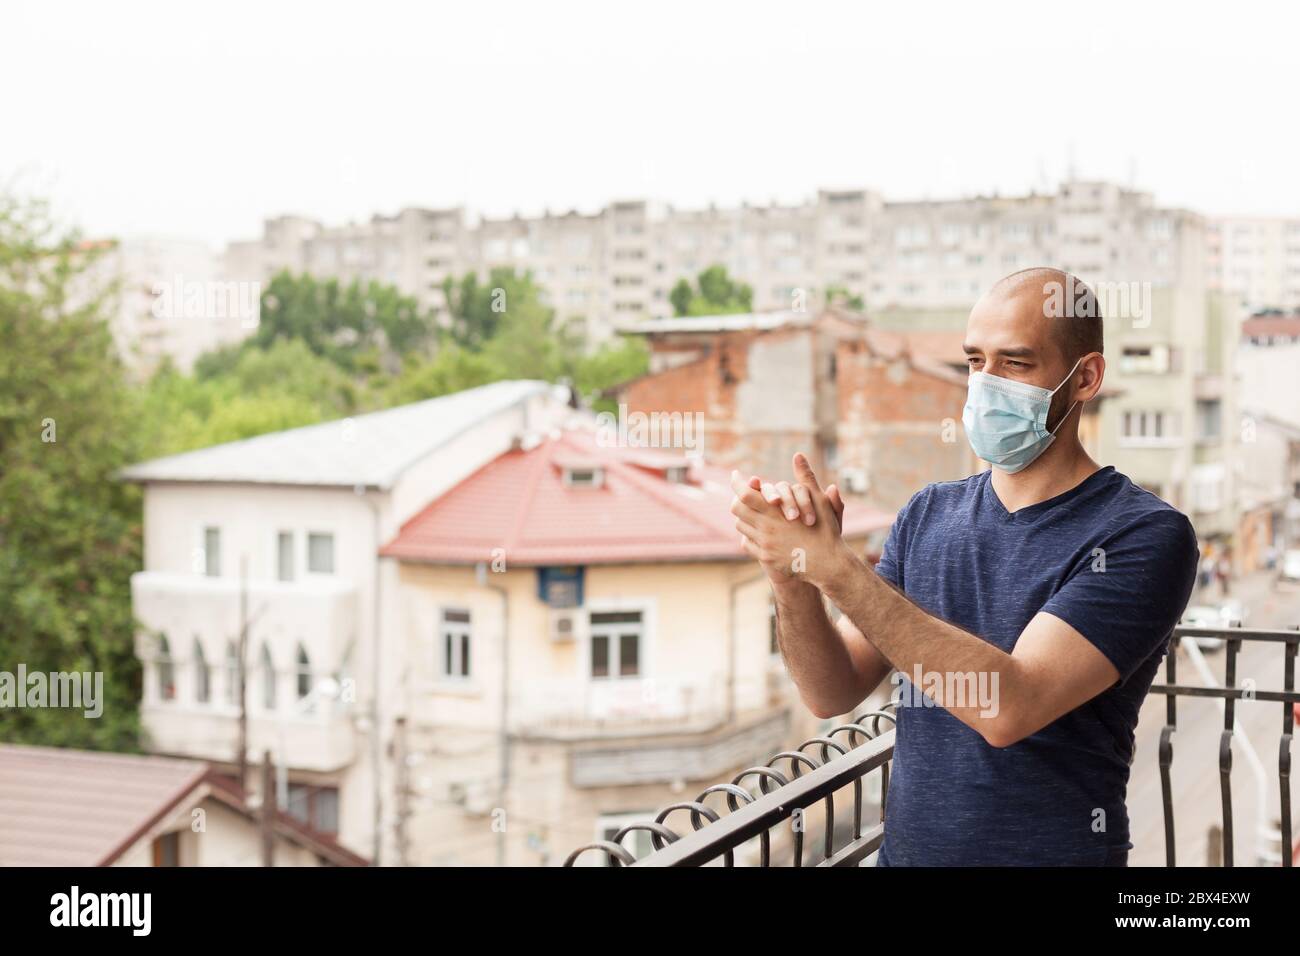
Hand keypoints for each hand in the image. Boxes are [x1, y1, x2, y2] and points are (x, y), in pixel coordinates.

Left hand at [730, 453, 851, 588]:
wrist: (827, 563)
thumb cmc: (825, 529)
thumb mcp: (818, 500)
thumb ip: (805, 477)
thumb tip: (798, 455)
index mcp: (774, 511)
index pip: (744, 493)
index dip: (737, 482)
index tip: (735, 475)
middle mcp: (764, 528)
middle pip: (737, 509)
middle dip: (738, 499)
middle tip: (743, 494)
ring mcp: (763, 544)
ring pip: (741, 526)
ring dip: (744, 517)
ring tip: (751, 511)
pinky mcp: (766, 557)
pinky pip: (747, 543)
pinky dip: (749, 535)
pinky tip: (757, 530)